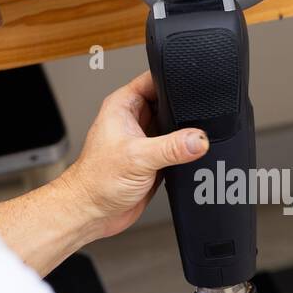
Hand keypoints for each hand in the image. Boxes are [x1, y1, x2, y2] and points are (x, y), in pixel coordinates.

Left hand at [61, 71, 208, 238]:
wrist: (93, 212)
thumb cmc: (96, 181)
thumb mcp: (138, 158)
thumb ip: (172, 147)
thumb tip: (198, 139)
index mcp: (123, 106)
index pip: (153, 80)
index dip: (173, 79)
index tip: (194, 87)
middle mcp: (134, 120)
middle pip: (169, 103)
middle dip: (184, 110)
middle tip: (198, 120)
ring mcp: (144, 139)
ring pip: (174, 127)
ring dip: (185, 134)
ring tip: (193, 141)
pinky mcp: (154, 160)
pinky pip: (176, 149)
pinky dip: (185, 153)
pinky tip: (190, 157)